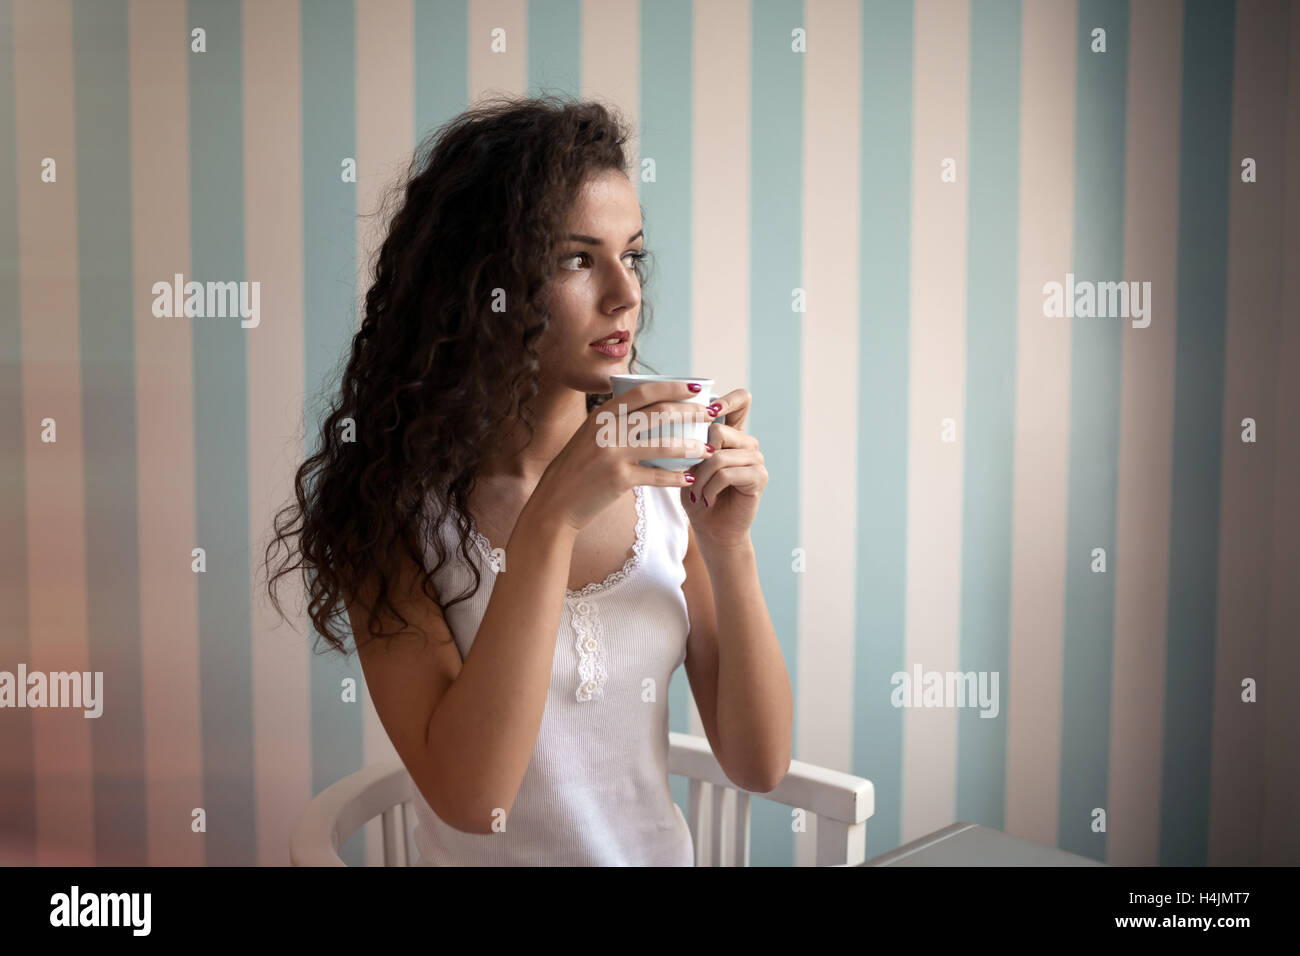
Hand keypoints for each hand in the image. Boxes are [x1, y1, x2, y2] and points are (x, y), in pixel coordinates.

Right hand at [530, 381, 718, 532]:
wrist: (555, 502)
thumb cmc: (577, 470)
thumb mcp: (590, 437)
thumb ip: (615, 424)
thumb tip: (650, 411)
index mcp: (602, 415)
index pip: (643, 392)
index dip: (672, 387)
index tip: (695, 387)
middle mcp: (607, 430)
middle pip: (658, 413)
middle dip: (689, 412)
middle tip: (710, 414)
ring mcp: (613, 454)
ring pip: (663, 445)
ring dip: (690, 446)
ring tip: (708, 448)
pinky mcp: (619, 479)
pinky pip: (657, 477)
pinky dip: (676, 478)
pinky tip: (690, 478)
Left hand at [681, 388, 766, 549]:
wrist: (711, 529)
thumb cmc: (696, 495)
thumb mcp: (687, 465)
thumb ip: (689, 443)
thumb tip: (676, 424)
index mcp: (732, 433)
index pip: (741, 400)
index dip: (727, 399)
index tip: (709, 410)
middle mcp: (748, 443)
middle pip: (720, 430)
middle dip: (695, 455)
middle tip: (688, 478)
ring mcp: (756, 459)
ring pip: (720, 456)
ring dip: (700, 478)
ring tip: (695, 493)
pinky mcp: (759, 477)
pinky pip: (727, 473)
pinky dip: (710, 488)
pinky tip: (706, 500)